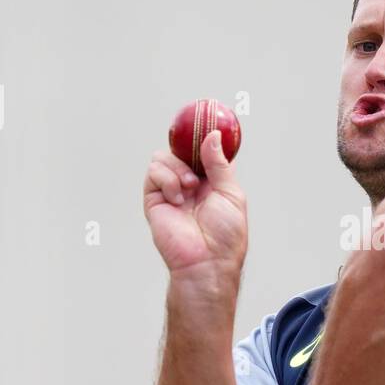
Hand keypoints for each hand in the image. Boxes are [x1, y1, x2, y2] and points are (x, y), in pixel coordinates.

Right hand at [143, 130, 246, 278]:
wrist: (206, 260)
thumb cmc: (224, 235)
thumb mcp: (231, 193)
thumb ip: (219, 164)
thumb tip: (213, 136)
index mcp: (211, 182)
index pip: (203, 151)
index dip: (203, 138)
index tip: (207, 123)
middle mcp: (190, 183)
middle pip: (180, 150)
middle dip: (188, 150)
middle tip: (197, 157)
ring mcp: (170, 190)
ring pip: (164, 157)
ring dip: (178, 168)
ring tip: (190, 188)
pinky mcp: (154, 198)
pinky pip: (154, 172)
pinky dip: (167, 179)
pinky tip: (178, 197)